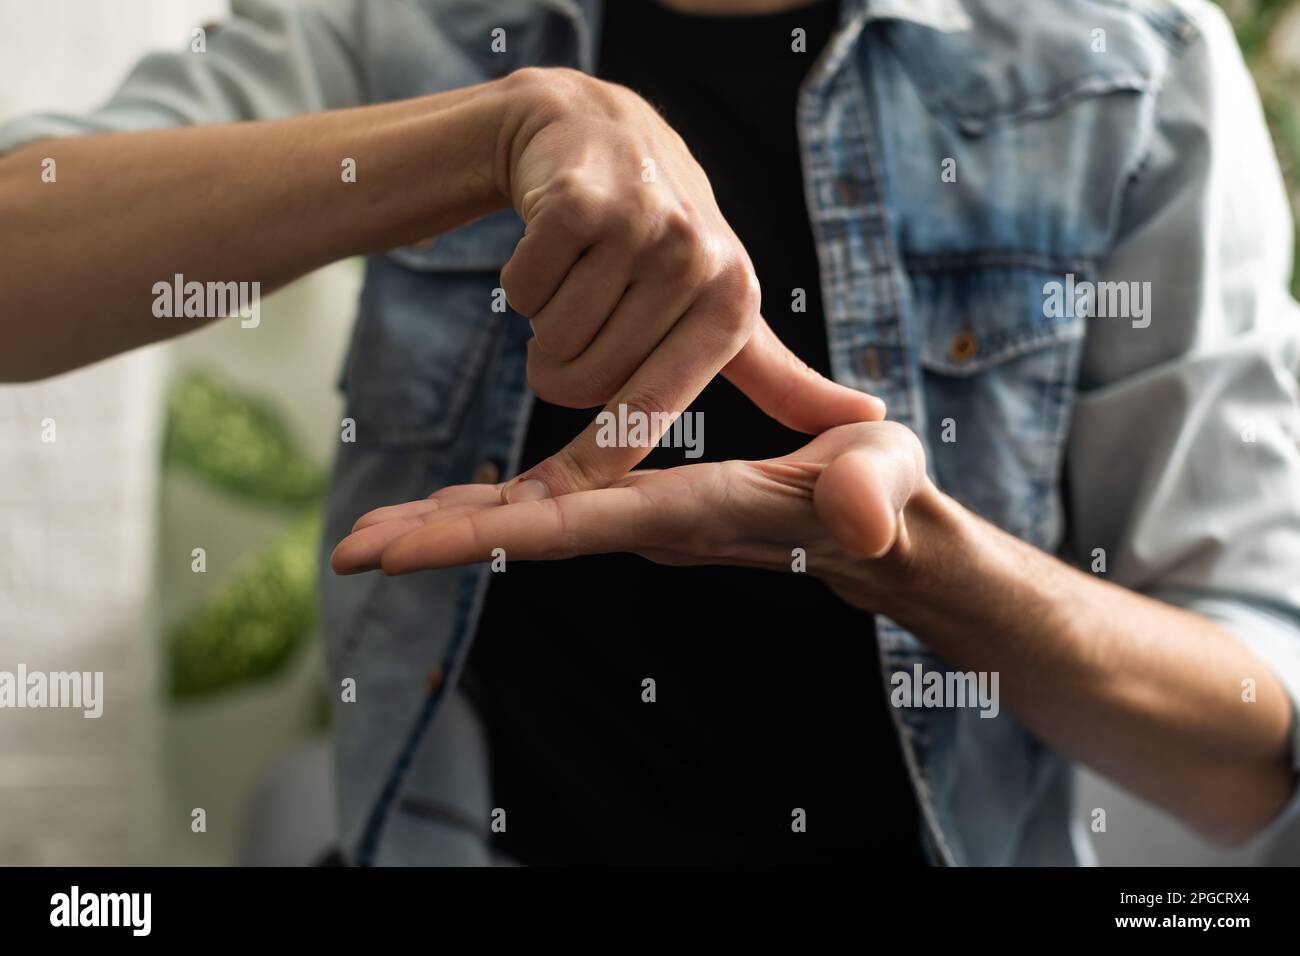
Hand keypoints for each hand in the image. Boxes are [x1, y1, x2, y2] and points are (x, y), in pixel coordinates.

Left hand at [331, 420, 932, 610]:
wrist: (876, 525)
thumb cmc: (884, 496)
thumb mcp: (886, 479)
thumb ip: (872, 493)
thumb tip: (860, 518)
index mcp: (687, 510)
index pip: (574, 524)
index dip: (487, 533)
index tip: (404, 548)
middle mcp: (647, 523)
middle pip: (527, 534)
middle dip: (438, 542)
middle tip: (346, 552)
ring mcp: (640, 516)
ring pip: (531, 521)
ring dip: (451, 524)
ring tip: (371, 533)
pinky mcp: (644, 502)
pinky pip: (555, 506)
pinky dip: (495, 507)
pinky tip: (452, 504)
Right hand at [493, 68, 883, 500]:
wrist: (605, 135)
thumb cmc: (669, 243)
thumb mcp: (730, 307)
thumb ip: (785, 375)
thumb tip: (872, 414)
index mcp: (732, 304)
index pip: (650, 405)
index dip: (599, 453)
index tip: (558, 491)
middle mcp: (694, 263)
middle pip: (584, 382)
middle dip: (561, 369)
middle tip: (579, 326)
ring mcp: (638, 227)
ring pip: (549, 338)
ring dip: (542, 323)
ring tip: (575, 281)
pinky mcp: (578, 201)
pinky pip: (521, 290)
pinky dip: (520, 282)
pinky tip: (552, 248)